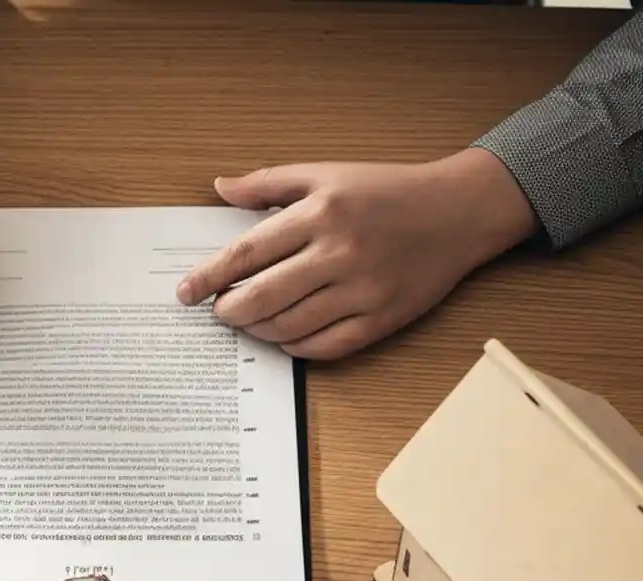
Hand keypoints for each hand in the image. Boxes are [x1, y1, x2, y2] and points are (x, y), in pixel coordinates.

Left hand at [176, 149, 538, 359]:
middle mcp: (339, 252)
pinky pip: (324, 347)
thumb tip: (219, 188)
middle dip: (228, 310)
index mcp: (320, 212)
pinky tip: (283, 335)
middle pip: (261, 297)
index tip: (185, 291)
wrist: (457, 211)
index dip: (209, 276)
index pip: (246, 253)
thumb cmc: (386, 190)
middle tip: (218, 311)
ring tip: (247, 321)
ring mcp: (362, 290)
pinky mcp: (382, 319)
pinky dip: (294, 346)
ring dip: (257, 330)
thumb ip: (268, 183)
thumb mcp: (326, 172)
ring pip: (289, 326)